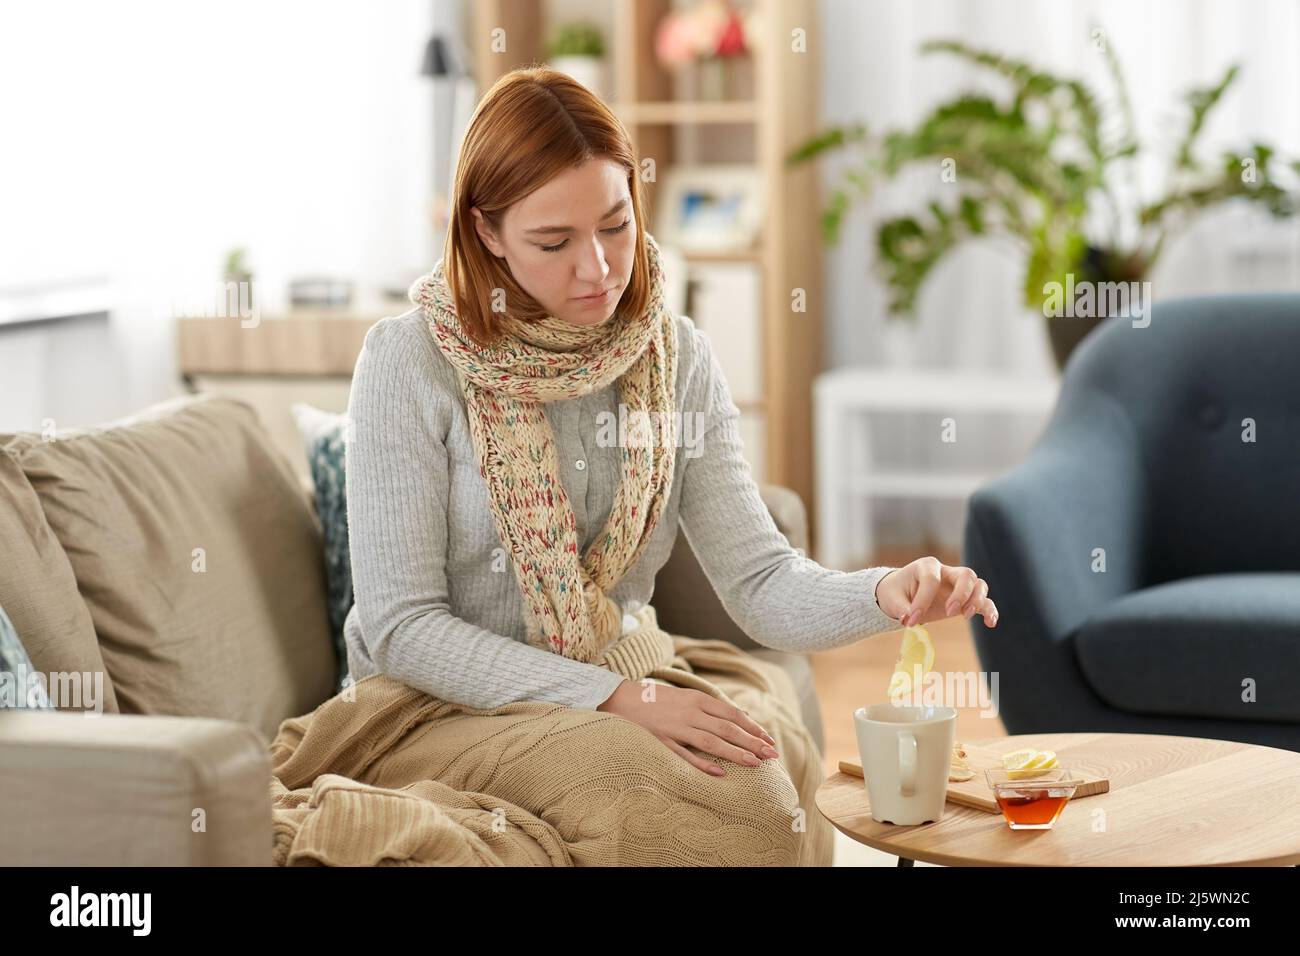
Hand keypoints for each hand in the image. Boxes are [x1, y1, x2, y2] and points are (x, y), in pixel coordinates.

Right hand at [596, 680, 780, 776]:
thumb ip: (709, 708)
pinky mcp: (660, 741)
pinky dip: (703, 764)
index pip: (732, 714)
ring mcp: (675, 727)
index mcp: (696, 699)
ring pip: (711, 742)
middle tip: (772, 755)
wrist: (619, 698)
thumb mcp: (685, 697)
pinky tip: (720, 773)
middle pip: (727, 728)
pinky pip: (684, 755)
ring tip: (755, 764)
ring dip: (736, 753)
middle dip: (752, 742)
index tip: (769, 741)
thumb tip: (738, 719)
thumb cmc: (656, 699)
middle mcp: (689, 712)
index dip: (753, 728)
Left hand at [875, 556, 998, 628]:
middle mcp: (947, 572)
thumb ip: (900, 608)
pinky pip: (985, 602)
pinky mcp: (965, 600)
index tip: (911, 621)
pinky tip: (990, 623)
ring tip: (965, 616)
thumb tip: (907, 619)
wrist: (902, 594)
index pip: (932, 579)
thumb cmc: (897, 592)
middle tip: (949, 612)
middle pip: (966, 575)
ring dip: (977, 601)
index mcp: (927, 566)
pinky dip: (989, 611)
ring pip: (979, 585)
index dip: (922, 601)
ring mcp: (958, 585)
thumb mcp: (892, 598)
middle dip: (961, 594)